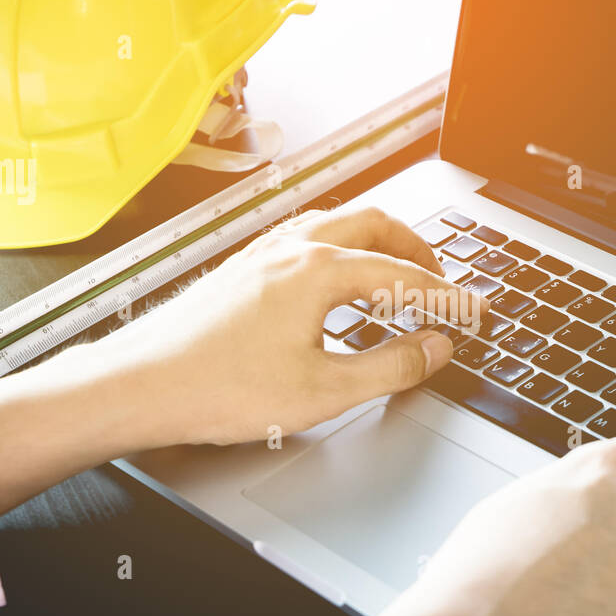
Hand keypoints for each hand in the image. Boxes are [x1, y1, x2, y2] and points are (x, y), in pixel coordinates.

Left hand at [0, 205, 486, 515]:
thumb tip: (436, 349)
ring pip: (336, 225)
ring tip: (395, 269)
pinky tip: (332, 275)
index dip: (446, 295)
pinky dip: (340, 248)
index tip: (473, 309)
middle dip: (416, 249)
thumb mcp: (324, 391)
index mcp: (318, 272)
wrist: (142, 386)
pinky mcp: (240, 269)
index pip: (403, 275)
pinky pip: (305, 238)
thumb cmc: (219, 389)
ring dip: (376, 241)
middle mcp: (291, 249)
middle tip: (441, 279)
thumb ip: (390, 366)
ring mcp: (261, 254)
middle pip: (373, 226)